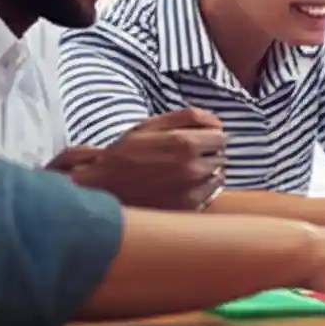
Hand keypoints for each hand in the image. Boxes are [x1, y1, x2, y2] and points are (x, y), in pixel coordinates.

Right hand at [59, 109, 228, 210]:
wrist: (103, 189)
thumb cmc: (125, 154)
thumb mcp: (150, 125)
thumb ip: (187, 117)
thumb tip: (217, 121)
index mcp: (185, 144)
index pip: (220, 136)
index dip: (209, 136)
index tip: (197, 139)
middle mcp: (192, 168)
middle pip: (220, 156)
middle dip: (207, 153)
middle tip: (185, 156)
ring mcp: (191, 191)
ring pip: (217, 176)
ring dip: (206, 171)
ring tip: (182, 171)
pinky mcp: (187, 208)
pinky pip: (209, 194)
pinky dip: (201, 189)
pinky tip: (181, 186)